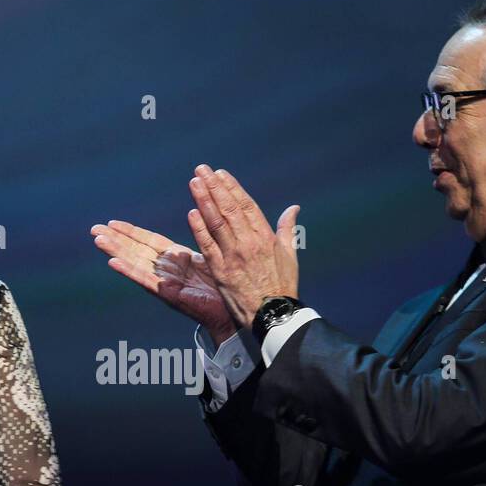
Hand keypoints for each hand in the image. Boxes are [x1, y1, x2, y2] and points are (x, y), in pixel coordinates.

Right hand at [92, 219, 236, 343]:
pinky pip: (145, 281)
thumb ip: (199, 241)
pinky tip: (113, 263)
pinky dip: (129, 271)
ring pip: (135, 263)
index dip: (131, 232)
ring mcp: (164, 283)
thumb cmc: (223, 287)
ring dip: (116, 251)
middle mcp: (165, 271)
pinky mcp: (168, 294)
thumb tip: (199, 217)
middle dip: (115, 239)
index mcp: (175, 260)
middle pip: (135, 251)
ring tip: (98, 240)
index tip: (113, 223)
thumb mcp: (207, 258)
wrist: (232, 312)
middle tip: (94, 228)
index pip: (148, 241)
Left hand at [186, 163, 299, 328]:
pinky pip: (208, 245)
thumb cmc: (283, 286)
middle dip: (214, 187)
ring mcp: (234, 256)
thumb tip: (293, 208)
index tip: (221, 173)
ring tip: (194, 182)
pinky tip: (192, 213)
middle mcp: (249, 243)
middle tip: (201, 170)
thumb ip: (287, 229)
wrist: (274, 315)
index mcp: (266, 237)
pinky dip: (199, 228)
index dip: (232, 187)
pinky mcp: (221, 271)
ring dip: (204, 200)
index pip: (246, 205)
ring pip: (217, 222)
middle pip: (229, 208)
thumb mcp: (290, 255)